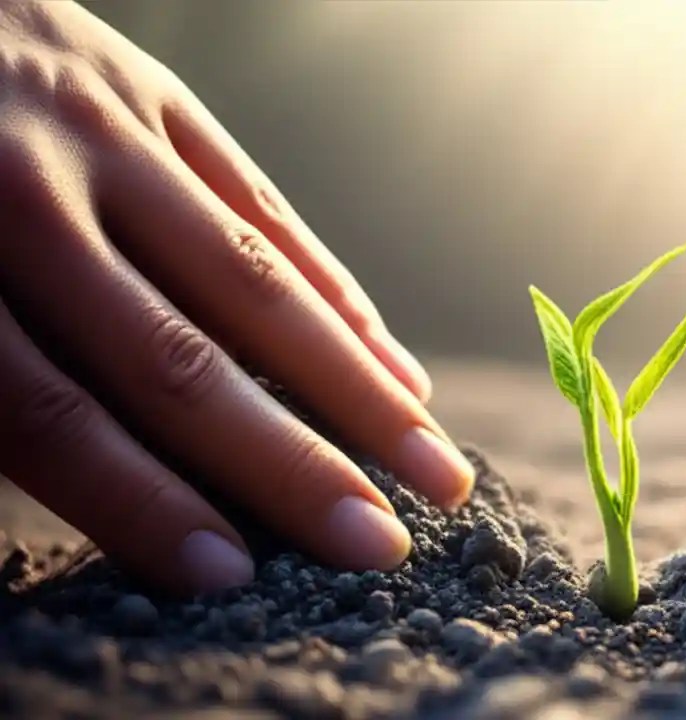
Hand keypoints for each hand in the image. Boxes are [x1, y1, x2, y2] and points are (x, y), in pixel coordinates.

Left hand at [0, 1, 473, 594]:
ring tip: (433, 468)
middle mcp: (25, 192)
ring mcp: (103, 132)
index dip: (140, 500)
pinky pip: (261, 207)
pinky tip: (393, 370)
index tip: (231, 575)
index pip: (47, 409)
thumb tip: (116, 484)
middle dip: (288, 463)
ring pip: (250, 282)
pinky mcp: (156, 96)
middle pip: (175, 357)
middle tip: (381, 546)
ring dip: (354, 388)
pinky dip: (336, 296)